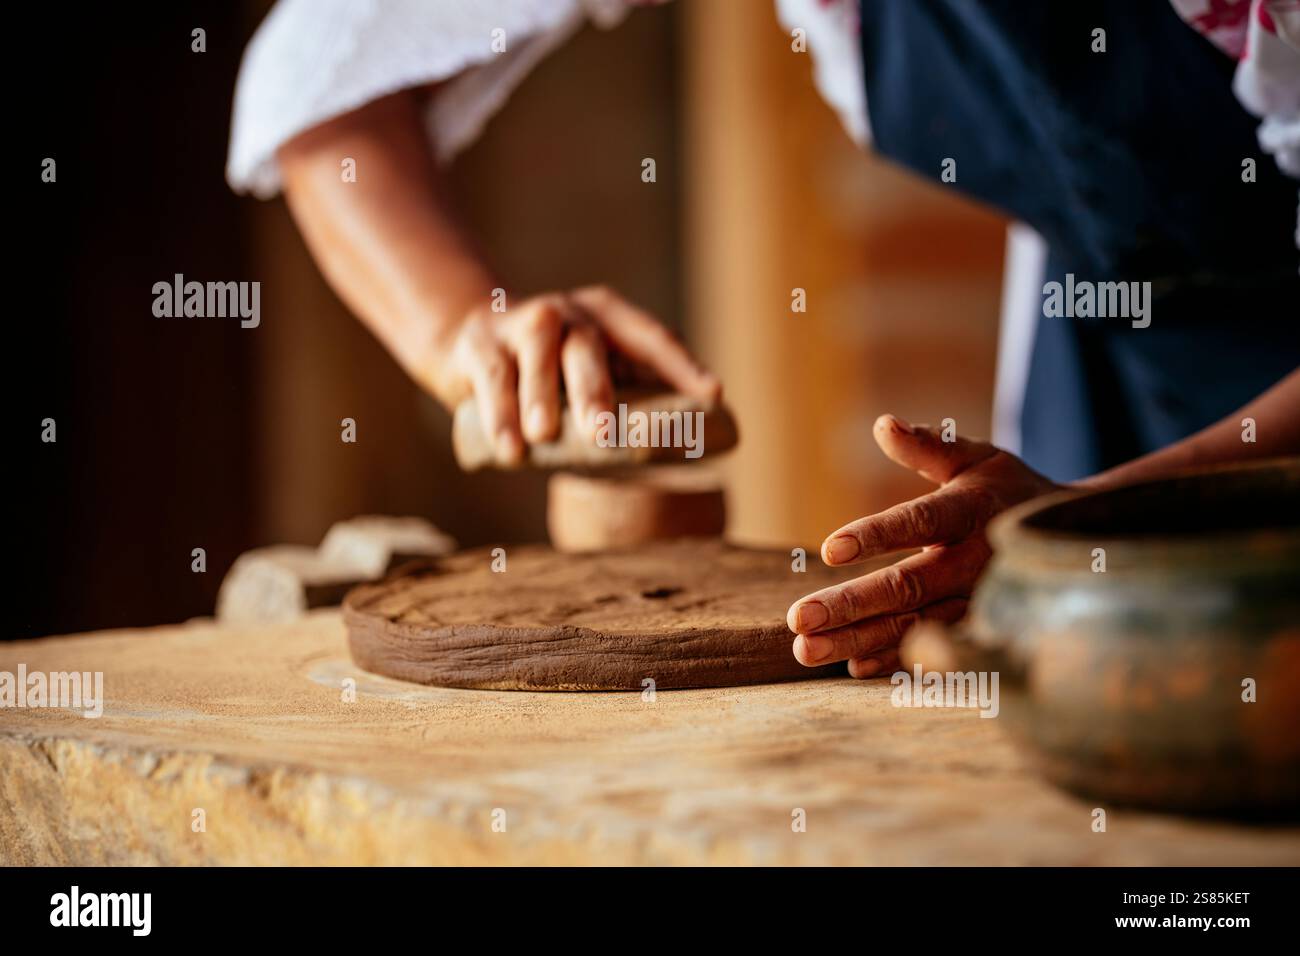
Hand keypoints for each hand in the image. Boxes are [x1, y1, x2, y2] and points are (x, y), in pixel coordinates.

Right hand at [425, 286, 719, 464]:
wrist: (468, 340)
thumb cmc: (551, 372)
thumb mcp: (590, 373)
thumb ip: (624, 400)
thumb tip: (676, 448)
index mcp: (609, 318)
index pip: (652, 338)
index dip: (683, 367)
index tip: (713, 397)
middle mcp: (569, 314)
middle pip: (585, 347)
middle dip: (594, 390)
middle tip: (604, 434)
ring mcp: (522, 324)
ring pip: (537, 355)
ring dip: (540, 397)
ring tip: (543, 436)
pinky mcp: (481, 346)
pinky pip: (494, 379)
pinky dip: (500, 416)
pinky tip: (511, 450)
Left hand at [786, 414, 1060, 677]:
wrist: (1075, 537)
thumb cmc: (1007, 490)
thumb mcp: (976, 457)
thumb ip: (928, 446)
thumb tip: (882, 424)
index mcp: (971, 511)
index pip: (919, 522)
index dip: (876, 536)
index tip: (828, 549)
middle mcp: (976, 562)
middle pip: (907, 587)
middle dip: (850, 605)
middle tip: (798, 620)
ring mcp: (980, 603)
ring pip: (913, 627)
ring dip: (858, 640)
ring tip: (806, 649)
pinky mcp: (984, 631)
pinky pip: (936, 652)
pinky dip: (895, 661)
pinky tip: (853, 668)